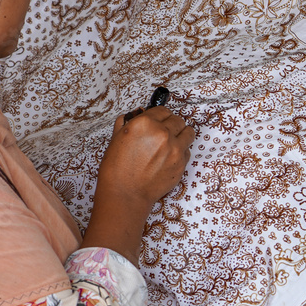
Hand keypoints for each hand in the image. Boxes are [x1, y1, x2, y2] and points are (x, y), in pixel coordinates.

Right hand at [82, 106, 194, 262]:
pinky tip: (169, 157)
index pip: (162, 110)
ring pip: (188, 132)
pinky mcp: (181, 163)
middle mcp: (162, 133)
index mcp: (144, 123)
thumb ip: (129, 122)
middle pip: (177, 120)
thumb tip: (137, 113)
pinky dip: (181, 151)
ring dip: (181, 135)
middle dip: (171, 125)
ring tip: (172, 142)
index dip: (160, 115)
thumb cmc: (117, 170)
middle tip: (164, 133)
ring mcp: (174, 149)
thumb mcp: (117, 139)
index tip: (159, 120)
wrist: (125, 195)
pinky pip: (188, 150)